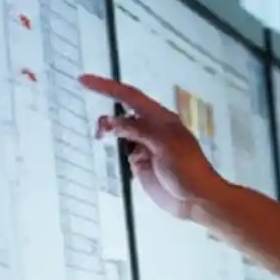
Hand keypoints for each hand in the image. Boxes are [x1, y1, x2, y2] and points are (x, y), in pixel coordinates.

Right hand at [80, 74, 227, 220]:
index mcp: (161, 118)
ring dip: (108, 131)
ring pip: (119, 130)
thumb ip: (138, 131)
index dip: (107, 87)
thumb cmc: (187, 168)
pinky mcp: (138, 162)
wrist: (196, 199)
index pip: (130, 96)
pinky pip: (120, 149)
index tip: (84, 80)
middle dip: (106, 114)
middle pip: (122, 112)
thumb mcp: (164, 145)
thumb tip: (110, 121)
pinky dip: (112, 147)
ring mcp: (144, 145)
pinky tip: (111, 153)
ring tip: (101, 139)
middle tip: (98, 131)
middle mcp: (151, 128)